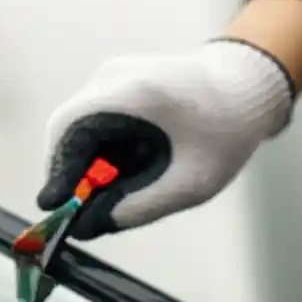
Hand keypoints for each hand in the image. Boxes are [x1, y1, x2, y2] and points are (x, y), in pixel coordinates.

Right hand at [38, 41, 292, 238]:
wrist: (248, 86)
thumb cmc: (227, 132)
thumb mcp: (190, 183)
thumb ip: (138, 208)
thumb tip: (90, 227)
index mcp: (131, 93)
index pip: (69, 132)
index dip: (57, 172)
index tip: (53, 207)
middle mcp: (114, 76)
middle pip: (69, 130)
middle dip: (72, 174)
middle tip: (83, 211)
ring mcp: (114, 74)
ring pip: (81, 127)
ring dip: (89, 163)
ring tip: (121, 190)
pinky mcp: (120, 81)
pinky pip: (97, 120)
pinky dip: (103, 149)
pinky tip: (132, 168)